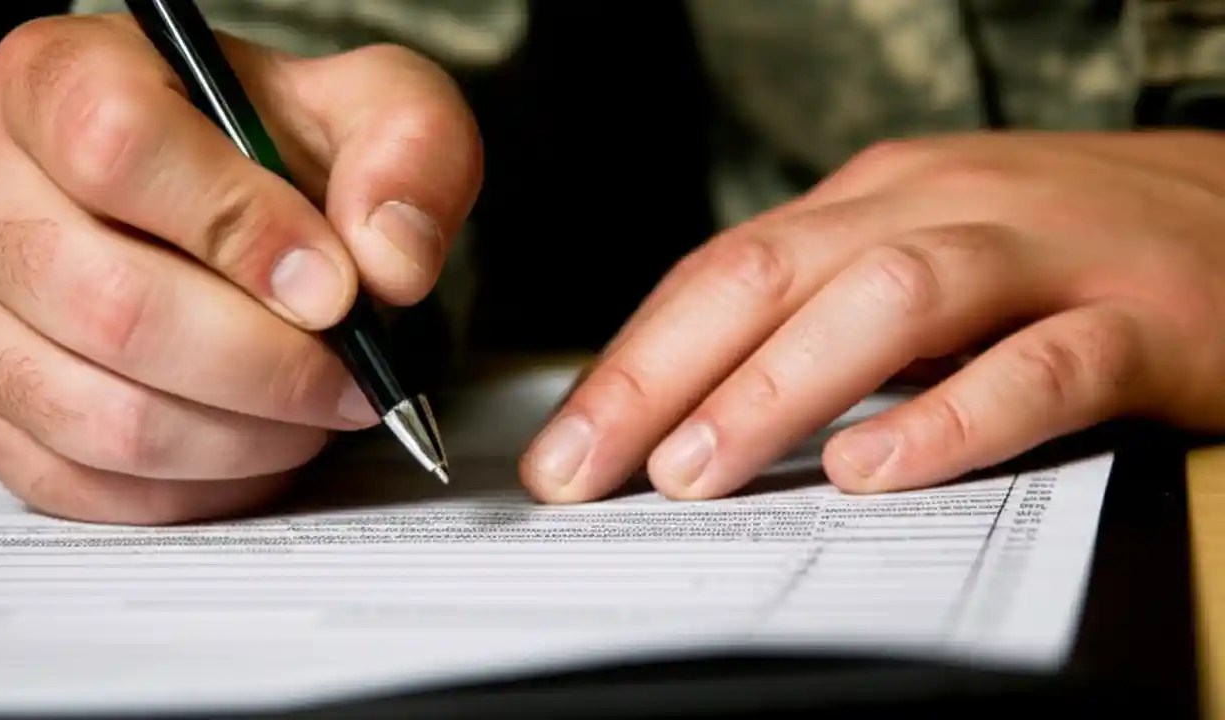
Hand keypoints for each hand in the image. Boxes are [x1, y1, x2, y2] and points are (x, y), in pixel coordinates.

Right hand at [0, 14, 480, 523]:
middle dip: (270, 366)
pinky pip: (90, 484)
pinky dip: (200, 487)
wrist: (225, 201)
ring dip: (244, 438)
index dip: (242, 230)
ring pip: (104, 418)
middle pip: (114, 308)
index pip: (118, 149)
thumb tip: (390, 264)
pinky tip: (259, 446)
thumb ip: (408, 153)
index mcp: (63, 82)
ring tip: (314, 412)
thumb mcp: (373, 108)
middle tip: (352, 379)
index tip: (335, 285)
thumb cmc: (282, 149)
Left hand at [520, 130, 1224, 501]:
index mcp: (879, 199)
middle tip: (584, 468)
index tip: (565, 446)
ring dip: (778, 388)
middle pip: (772, 274)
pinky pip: (1040, 366)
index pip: (724, 268)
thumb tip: (696, 406)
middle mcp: (942, 206)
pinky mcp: (1143, 318)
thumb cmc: (1070, 254)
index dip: (632, 357)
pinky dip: (952, 419)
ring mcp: (1044, 254)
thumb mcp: (927, 262)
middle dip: (660, 374)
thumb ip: (826, 320)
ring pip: (889, 300)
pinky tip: (879, 470)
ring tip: (695, 469)